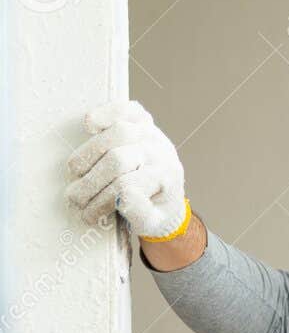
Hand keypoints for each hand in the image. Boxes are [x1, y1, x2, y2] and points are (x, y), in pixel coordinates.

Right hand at [66, 100, 188, 238]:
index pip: (127, 187)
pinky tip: (91, 127)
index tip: (89, 216)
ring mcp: (152, 133)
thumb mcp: (151, 223)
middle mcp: (162, 152)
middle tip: (76, 199)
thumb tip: (122, 197)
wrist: (167, 195)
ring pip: (117, 133)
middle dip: (91, 182)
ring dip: (88, 155)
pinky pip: (125, 109)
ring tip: (77, 175)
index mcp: (168, 178)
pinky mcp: (142, 120)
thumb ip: (140, 214)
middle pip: (117, 160)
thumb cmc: (155, 209)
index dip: (101, 202)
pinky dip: (105, 113)